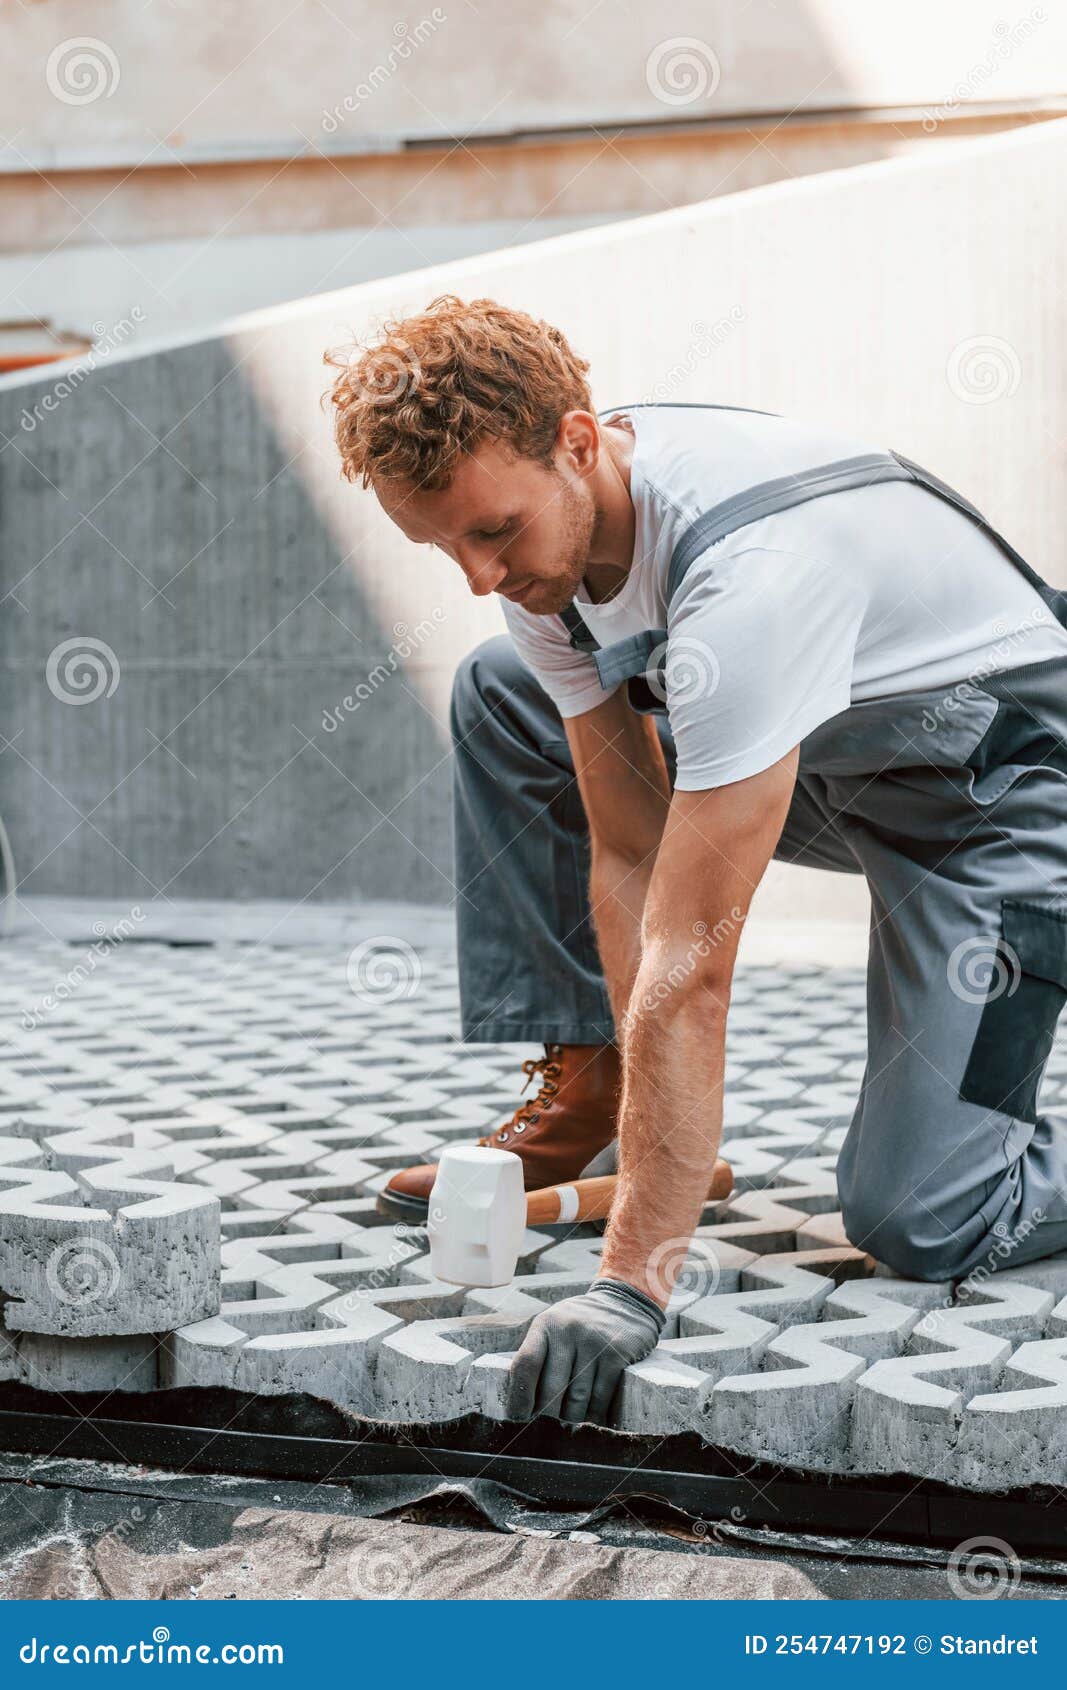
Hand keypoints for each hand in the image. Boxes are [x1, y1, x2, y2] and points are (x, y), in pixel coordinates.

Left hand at [506, 1278, 665, 1425]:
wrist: (623, 1302)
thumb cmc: (579, 1324)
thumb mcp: (554, 1327)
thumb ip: (539, 1356)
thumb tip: (522, 1403)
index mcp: (545, 1325)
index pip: (526, 1363)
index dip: (519, 1396)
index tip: (517, 1419)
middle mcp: (568, 1330)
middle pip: (552, 1387)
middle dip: (546, 1416)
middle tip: (543, 1433)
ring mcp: (594, 1342)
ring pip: (577, 1398)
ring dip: (571, 1420)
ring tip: (565, 1431)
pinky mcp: (616, 1354)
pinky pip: (601, 1397)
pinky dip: (594, 1415)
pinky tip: (589, 1423)